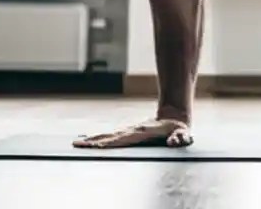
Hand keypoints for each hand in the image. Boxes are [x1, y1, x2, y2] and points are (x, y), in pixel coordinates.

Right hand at [72, 117, 192, 148]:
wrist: (175, 114)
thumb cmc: (180, 128)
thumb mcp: (184, 134)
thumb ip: (181, 138)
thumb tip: (175, 142)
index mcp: (142, 132)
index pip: (121, 139)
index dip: (108, 143)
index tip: (94, 145)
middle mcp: (132, 130)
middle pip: (110, 136)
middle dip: (93, 141)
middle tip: (76, 144)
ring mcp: (130, 130)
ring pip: (109, 135)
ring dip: (93, 139)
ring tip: (77, 143)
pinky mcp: (129, 132)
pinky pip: (112, 136)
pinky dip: (99, 138)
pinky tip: (90, 140)